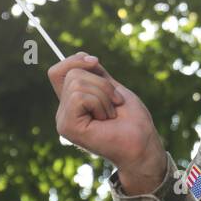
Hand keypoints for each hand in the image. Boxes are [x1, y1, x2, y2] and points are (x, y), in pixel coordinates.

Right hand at [47, 53, 166, 192]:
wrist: (143, 143)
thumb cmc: (132, 120)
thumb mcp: (113, 88)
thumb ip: (96, 74)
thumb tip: (83, 57)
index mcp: (72, 103)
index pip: (57, 72)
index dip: (74, 61)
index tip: (95, 61)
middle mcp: (64, 112)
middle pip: (72, 74)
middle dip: (102, 83)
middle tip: (114, 103)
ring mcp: (64, 120)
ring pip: (77, 84)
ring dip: (104, 95)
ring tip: (111, 114)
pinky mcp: (67, 127)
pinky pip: (79, 97)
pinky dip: (100, 103)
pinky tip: (106, 119)